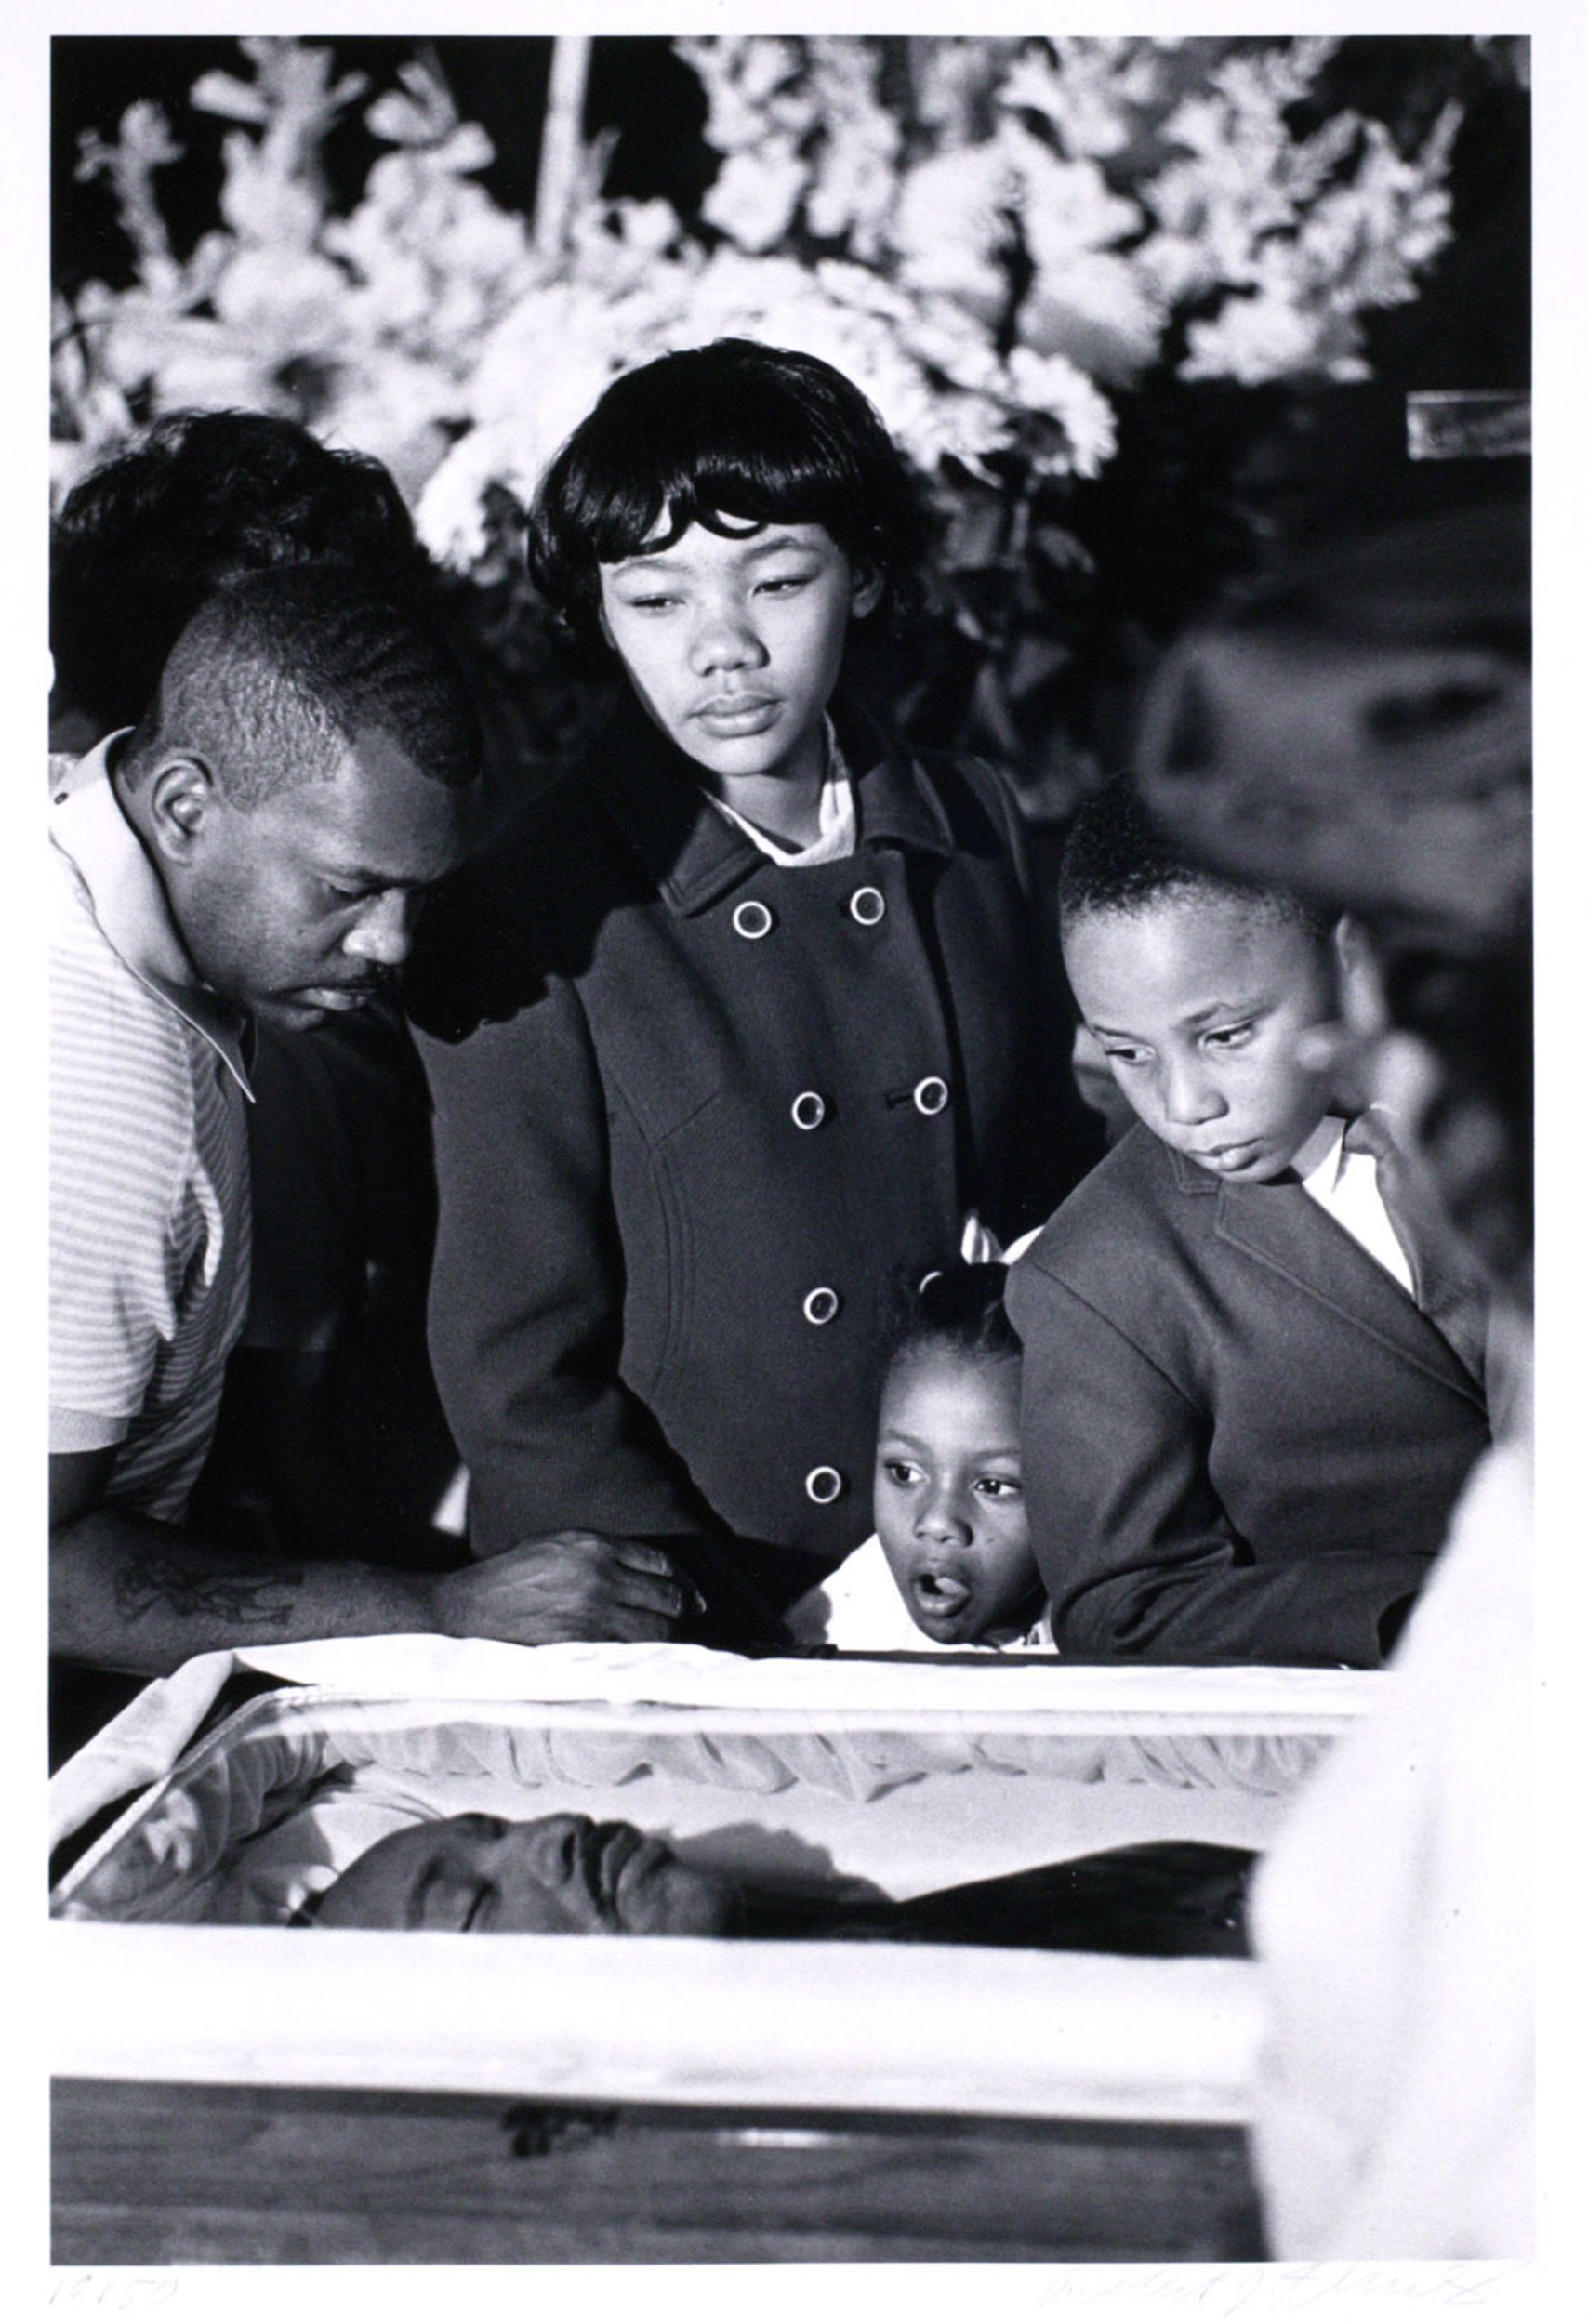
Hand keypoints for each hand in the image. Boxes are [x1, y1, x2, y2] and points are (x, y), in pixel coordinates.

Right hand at [430, 1532, 696, 1646]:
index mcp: (593, 1546)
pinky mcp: (581, 1646)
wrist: (464, 1612)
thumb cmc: (508, 1580)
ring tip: (667, 1645)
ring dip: (667, 1639)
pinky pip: (630, 1655)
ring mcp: (591, 1612)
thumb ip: (600, 1555)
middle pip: (667, 1597)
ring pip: (656, 1630)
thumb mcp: (554, 1547)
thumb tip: (646, 1574)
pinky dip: (643, 1660)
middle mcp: (599, 1575)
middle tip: (687, 1623)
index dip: (683, 1583)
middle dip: (682, 1612)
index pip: (661, 1563)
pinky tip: (645, 1663)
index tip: (692, 1598)